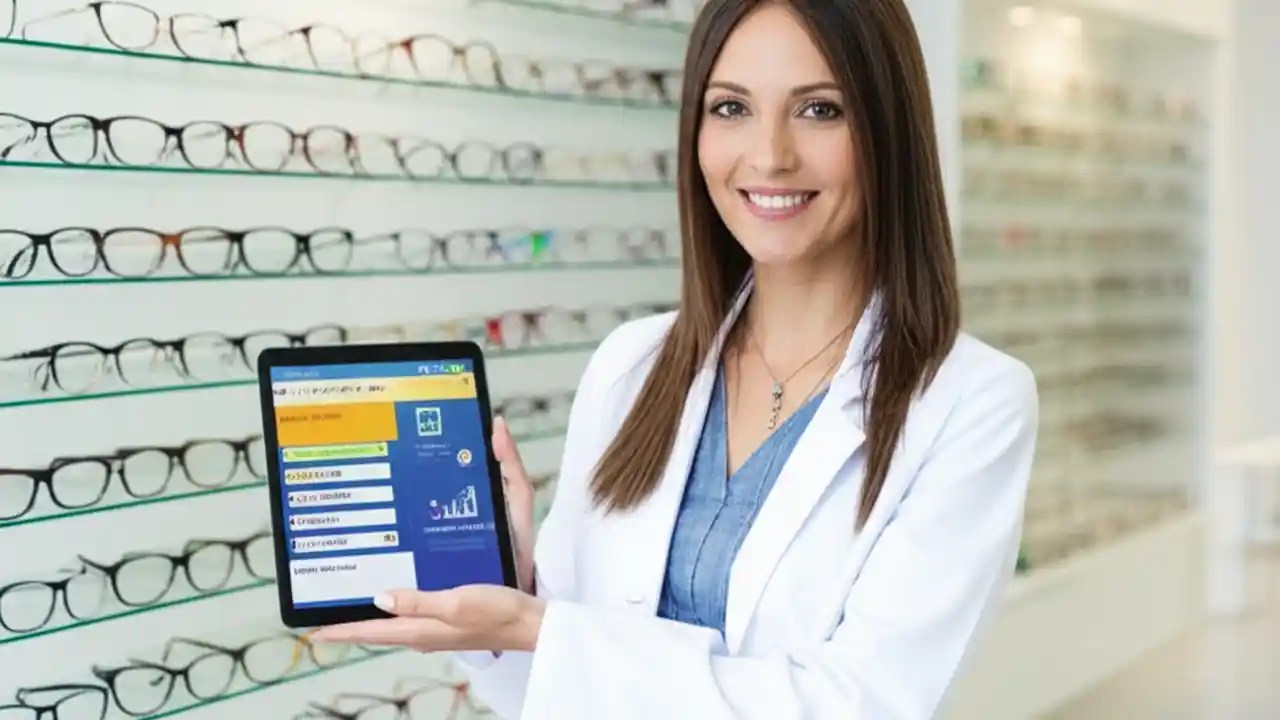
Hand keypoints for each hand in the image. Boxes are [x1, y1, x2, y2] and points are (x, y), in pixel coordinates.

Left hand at [308, 416, 543, 653]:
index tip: (313, 632)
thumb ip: (416, 601)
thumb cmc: (498, 612)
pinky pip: (414, 616)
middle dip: (350, 623)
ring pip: (394, 623)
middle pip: (377, 630)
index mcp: (419, 630)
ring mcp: (437, 629)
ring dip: (372, 615)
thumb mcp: (455, 602)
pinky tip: (400, 592)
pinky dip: (398, 606)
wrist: (530, 623)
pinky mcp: (450, 622)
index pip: (369, 632)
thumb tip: (378, 599)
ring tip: (354, 601)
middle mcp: (423, 633)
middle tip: (325, 614)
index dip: (340, 631)